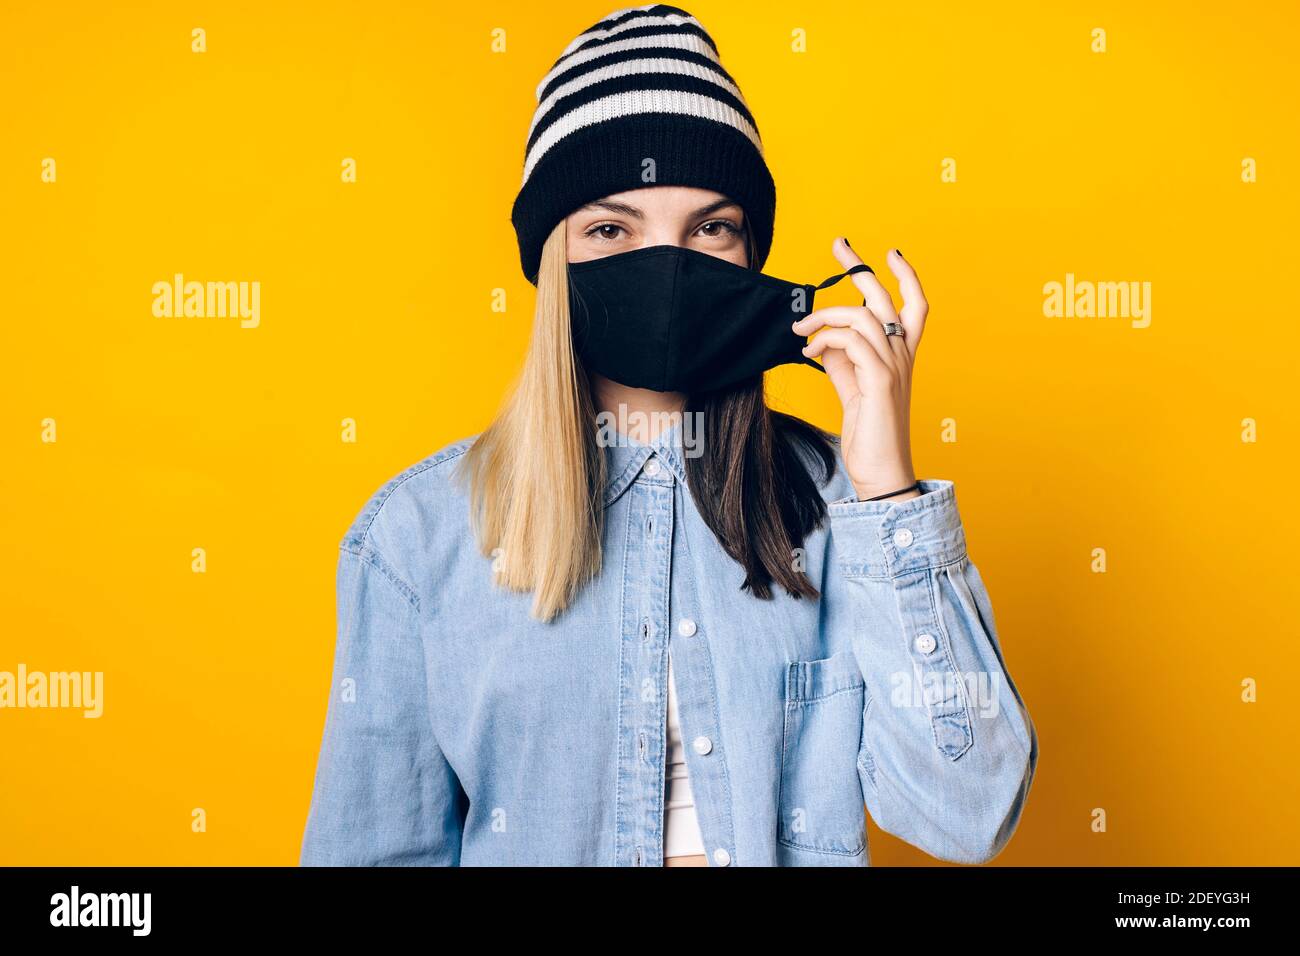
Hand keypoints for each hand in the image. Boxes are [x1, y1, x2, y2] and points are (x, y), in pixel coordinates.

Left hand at [791, 238, 927, 501]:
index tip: (887, 253)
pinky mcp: (880, 380)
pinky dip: (825, 339)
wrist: (880, 470)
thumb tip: (824, 337)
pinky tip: (809, 351)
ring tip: (801, 330)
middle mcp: (902, 356)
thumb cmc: (868, 431)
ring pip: (863, 316)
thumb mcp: (851, 386)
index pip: (914, 306)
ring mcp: (894, 367)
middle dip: (861, 266)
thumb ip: (842, 358)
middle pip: (887, 298)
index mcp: (900, 355)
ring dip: (825, 316)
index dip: (906, 276)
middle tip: (838, 244)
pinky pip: (851, 341)